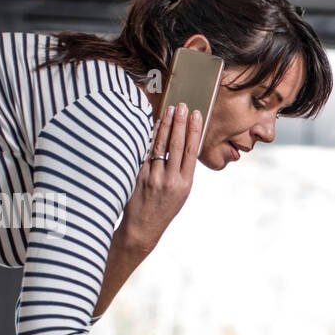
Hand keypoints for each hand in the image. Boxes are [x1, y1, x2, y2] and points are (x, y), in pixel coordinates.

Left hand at [121, 102, 203, 253]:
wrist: (143, 227)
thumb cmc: (164, 208)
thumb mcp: (181, 193)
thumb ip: (182, 171)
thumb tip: (184, 144)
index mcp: (185, 185)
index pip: (190, 152)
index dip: (194, 131)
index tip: (196, 115)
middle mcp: (170, 181)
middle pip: (176, 145)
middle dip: (180, 123)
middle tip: (182, 106)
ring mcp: (153, 178)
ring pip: (160, 146)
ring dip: (165, 126)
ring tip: (169, 111)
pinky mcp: (138, 177)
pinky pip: (145, 153)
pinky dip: (149, 137)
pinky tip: (152, 125)